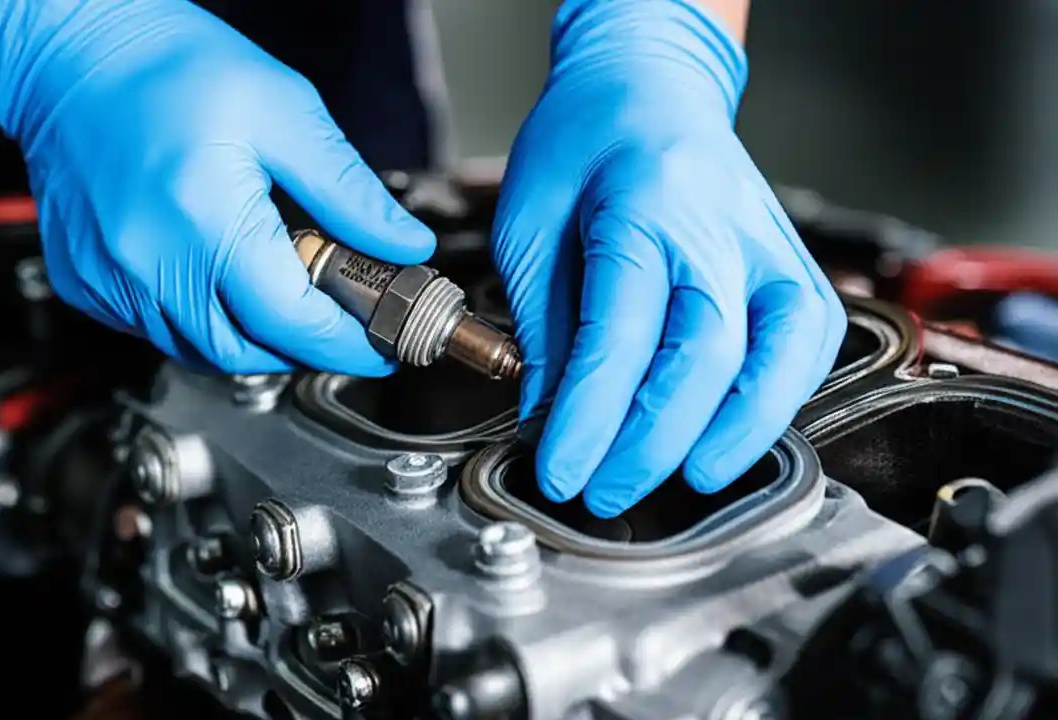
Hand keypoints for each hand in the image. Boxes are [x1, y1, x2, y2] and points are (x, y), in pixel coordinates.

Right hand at [0, 0, 433, 373]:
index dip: (346, 345)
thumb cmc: (169, 66)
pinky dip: (196, 324)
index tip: (380, 349)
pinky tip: (216, 282)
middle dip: (301, 349)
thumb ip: (349, 192)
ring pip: (197, 351)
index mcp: (204, 220)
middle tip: (337, 322)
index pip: (291, 322)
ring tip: (280, 297)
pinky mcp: (84, 281)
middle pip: (244, 352)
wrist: (72, 51)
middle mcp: (148, 261)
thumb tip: (403, 245)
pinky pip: (152, 331)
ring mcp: (108, 278)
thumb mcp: (284, 112)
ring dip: (250, 341)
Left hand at [493, 0, 844, 516]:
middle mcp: (720, 224)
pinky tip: (736, 434)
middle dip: (655, 442)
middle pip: (708, 354)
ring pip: (783, 353)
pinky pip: (807, 343)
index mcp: (645, 203)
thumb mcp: (530, 221)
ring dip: (738, 431)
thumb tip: (550, 412)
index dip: (591, 418)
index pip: (621, 334)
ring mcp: (768, 243)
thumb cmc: (583, 140)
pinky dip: (778, 399)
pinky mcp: (792, 263)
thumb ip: (543, 320)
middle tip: (605, 491)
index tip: (558, 470)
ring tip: (687, 480)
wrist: (649, 83)